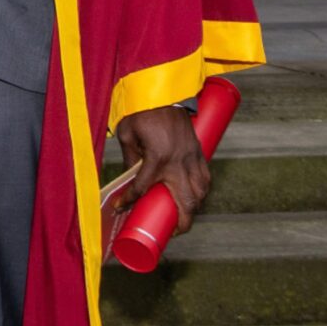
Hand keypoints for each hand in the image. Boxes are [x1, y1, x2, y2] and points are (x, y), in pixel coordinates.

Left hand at [116, 105, 211, 233]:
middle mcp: (178, 164)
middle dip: (182, 222)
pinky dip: (202, 191)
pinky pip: (206, 179)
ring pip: (200, 193)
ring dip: (194, 208)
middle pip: (186, 203)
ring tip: (183, 216)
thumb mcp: (127, 133)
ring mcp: (192, 159)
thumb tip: (129, 179)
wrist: (165, 93)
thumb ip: (130, 158)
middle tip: (173, 232)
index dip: (129, 202)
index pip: (142, 189)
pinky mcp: (199, 153)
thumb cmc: (142, 112)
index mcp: (157, 159)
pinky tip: (196, 196)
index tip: (120, 209)